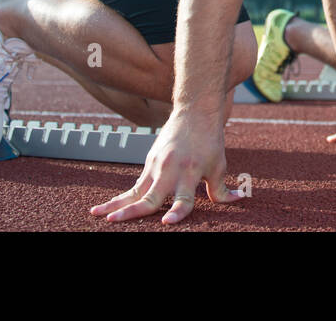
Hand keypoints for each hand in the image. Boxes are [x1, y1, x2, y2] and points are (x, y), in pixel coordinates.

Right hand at [90, 109, 243, 224]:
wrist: (195, 112)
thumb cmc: (210, 140)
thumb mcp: (219, 165)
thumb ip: (221, 189)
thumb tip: (238, 200)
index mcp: (190, 171)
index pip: (183, 199)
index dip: (177, 212)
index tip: (166, 222)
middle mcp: (171, 170)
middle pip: (150, 197)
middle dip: (133, 212)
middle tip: (114, 222)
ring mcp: (157, 166)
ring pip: (135, 192)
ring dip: (116, 205)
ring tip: (97, 214)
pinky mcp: (149, 163)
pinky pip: (134, 186)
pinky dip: (120, 197)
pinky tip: (104, 207)